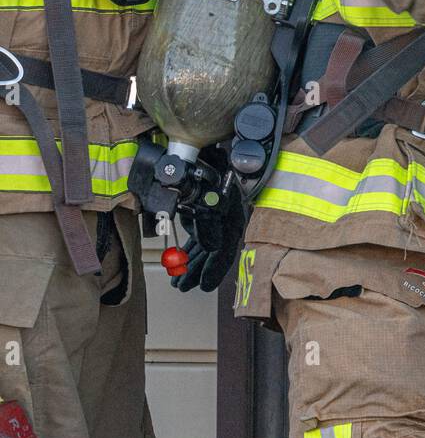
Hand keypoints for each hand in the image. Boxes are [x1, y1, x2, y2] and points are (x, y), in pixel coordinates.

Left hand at [171, 173, 248, 293]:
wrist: (205, 150)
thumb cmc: (208, 172)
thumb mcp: (210, 197)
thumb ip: (210, 222)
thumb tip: (211, 247)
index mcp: (233, 216)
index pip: (225, 249)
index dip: (215, 270)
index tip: (204, 287)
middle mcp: (228, 219)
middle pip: (214, 252)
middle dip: (198, 271)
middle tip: (182, 287)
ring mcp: (217, 217)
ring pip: (206, 246)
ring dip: (192, 264)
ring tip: (178, 282)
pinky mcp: (206, 214)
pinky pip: (199, 237)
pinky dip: (190, 250)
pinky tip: (181, 261)